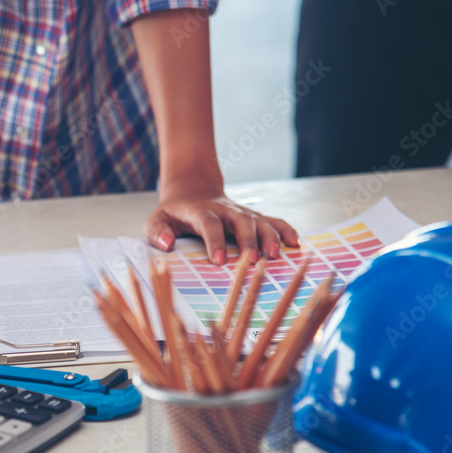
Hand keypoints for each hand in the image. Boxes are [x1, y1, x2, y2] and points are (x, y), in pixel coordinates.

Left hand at [144, 184, 299, 265]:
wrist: (192, 191)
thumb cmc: (173, 214)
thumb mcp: (156, 220)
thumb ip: (157, 232)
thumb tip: (167, 244)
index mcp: (200, 211)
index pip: (209, 224)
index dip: (215, 241)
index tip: (219, 261)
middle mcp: (225, 210)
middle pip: (241, 220)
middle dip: (249, 240)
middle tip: (254, 261)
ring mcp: (241, 212)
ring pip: (260, 220)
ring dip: (270, 237)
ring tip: (275, 255)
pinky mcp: (252, 216)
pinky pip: (273, 221)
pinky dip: (285, 230)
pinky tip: (295, 243)